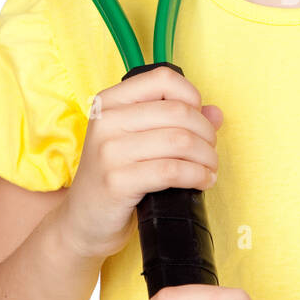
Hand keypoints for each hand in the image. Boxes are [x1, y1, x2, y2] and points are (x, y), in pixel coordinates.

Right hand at [57, 65, 222, 262]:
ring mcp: (109, 151)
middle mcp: (107, 121)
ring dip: (206, 156)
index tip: (199, 118)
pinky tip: (203, 181)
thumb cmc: (116, 176)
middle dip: (206, 133)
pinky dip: (197, 175)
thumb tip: (215, 113)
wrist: (83, 221)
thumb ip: (176, 121)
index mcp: (110, 102)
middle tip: (210, 151)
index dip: (191, 96)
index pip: (163, 79)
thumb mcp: (138, 140)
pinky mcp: (117, 181)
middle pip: (178, 112)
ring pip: (180, 141)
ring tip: (209, 168)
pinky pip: (172, 170)